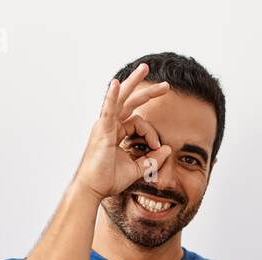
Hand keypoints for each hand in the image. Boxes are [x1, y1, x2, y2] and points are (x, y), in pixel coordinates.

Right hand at [73, 63, 173, 200]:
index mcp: (116, 132)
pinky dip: (111, 96)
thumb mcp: (137, 169)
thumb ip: (152, 159)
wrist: (92, 189)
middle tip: (165, 85)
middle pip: (130, 102)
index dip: (151, 133)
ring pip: (121, 98)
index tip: (156, 147)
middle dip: (147, 91)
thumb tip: (168, 149)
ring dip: (133, 82)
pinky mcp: (101, 131)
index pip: (139, 123)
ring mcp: (104, 125)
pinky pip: (107, 110)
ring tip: (145, 69)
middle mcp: (110, 125)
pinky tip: (116, 84)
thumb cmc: (108, 180)